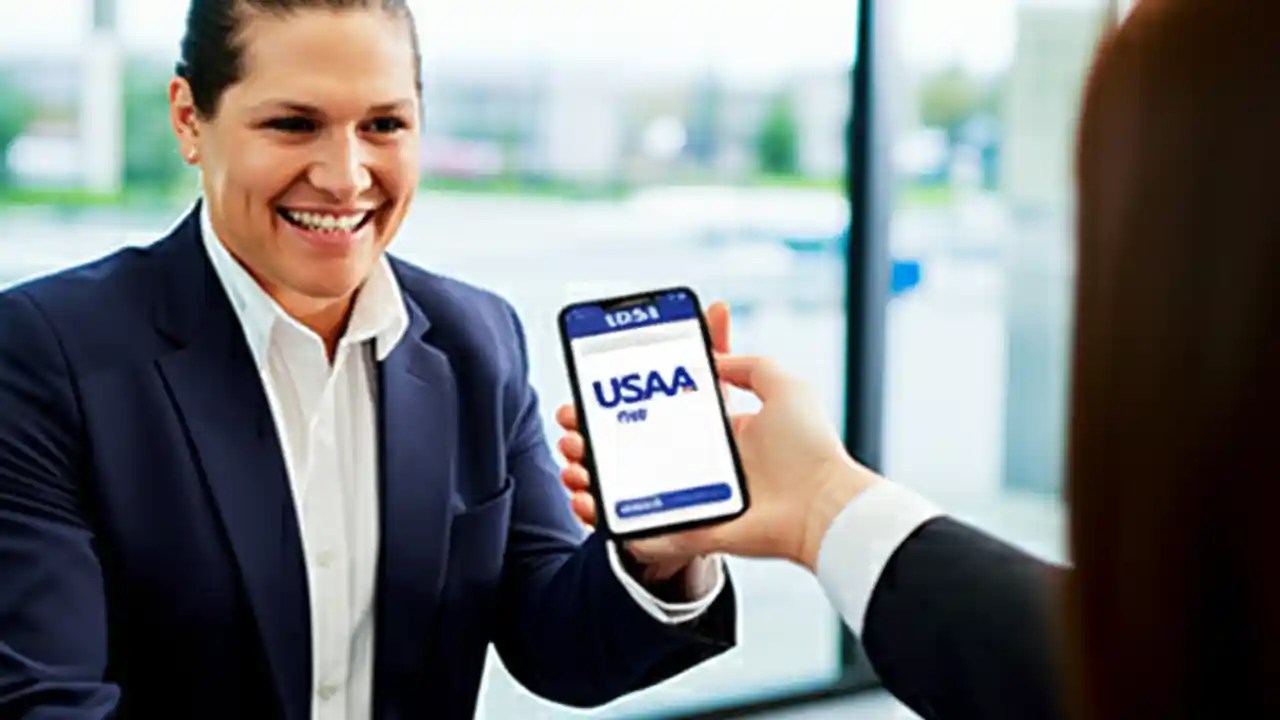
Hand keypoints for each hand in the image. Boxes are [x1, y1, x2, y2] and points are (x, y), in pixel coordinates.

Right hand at [557, 353, 880, 571]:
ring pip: (630, 487)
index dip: (628, 405)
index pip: (664, 415)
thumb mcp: (782, 385)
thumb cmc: (808, 448)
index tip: (596, 396)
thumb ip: (747, 364)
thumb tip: (713, 356)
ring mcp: (695, 499)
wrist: (821, 506)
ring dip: (593, 474)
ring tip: (571, 462)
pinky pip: (642, 528)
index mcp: (722, 433)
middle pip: (638, 450)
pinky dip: (610, 518)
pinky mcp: (692, 529)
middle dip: (597, 439)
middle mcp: (705, 465)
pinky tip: (586, 501)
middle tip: (571, 429)